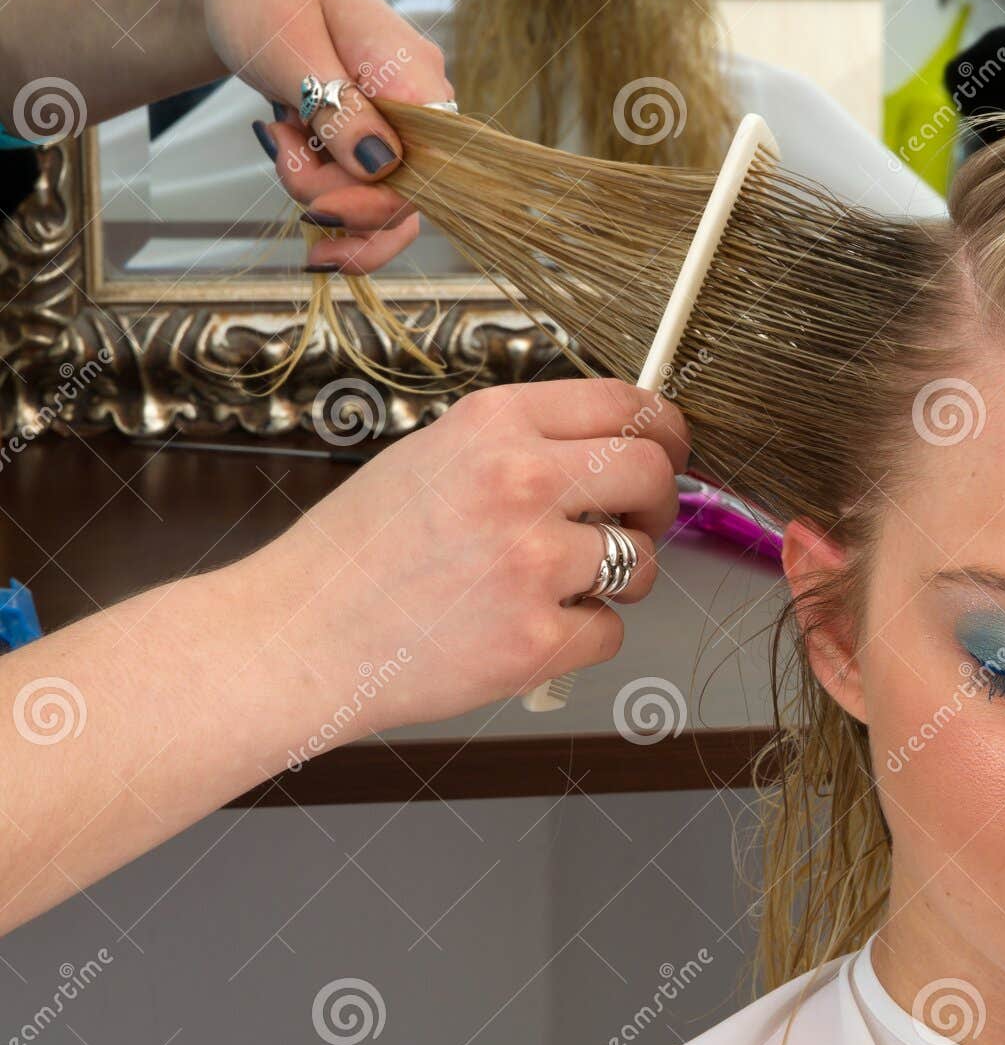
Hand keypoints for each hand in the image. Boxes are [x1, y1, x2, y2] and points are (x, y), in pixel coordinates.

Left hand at [197, 0, 452, 272]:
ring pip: (391, 202)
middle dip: (337, 198)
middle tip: (280, 154)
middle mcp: (422, 102)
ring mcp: (404, 122)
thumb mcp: (289, 49)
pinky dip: (333, 197)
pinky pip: (373, 191)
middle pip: (407, 193)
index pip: (425, 169)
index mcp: (413, 72)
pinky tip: (298, 178)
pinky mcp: (380, 134)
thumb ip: (339, 111)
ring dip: (330, 199)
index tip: (314, 206)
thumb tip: (384, 167)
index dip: (376, 202)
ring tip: (281, 153)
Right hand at [242, 380, 690, 734]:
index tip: (670, 448)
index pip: (624, 404)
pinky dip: (581, 636)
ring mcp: (532, 563)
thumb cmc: (354, 556)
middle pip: (651, 475)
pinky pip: (609, 631)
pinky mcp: (536, 640)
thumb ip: (520, 446)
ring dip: (617, 577)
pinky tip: (527, 629)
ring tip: (556, 586)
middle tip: (637, 522)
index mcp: (493, 425)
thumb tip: (606, 451)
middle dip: (658, 502)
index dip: (664, 429)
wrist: (295, 638)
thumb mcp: (431, 457)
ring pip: (641, 561)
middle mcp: (520, 482)